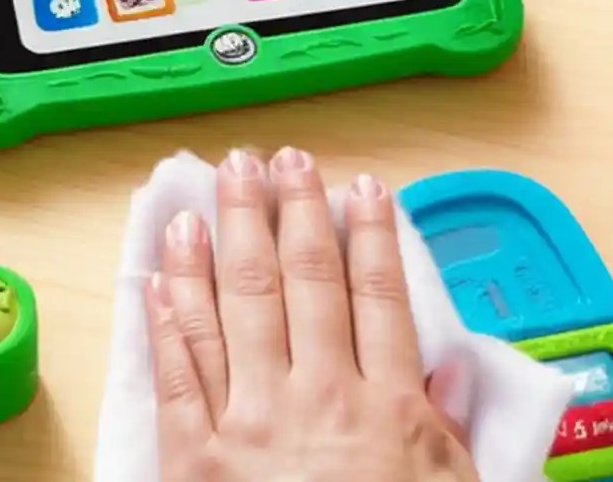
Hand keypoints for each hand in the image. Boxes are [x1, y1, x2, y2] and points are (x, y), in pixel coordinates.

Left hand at [145, 148, 479, 481]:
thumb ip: (447, 427)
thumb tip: (451, 366)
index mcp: (384, 404)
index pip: (378, 295)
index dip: (369, 233)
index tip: (361, 187)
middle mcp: (317, 395)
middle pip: (304, 283)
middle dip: (292, 212)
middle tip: (282, 160)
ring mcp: (249, 422)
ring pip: (235, 310)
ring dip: (227, 239)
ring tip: (219, 188)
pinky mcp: (193, 459)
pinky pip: (178, 376)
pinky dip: (168, 322)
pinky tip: (161, 276)